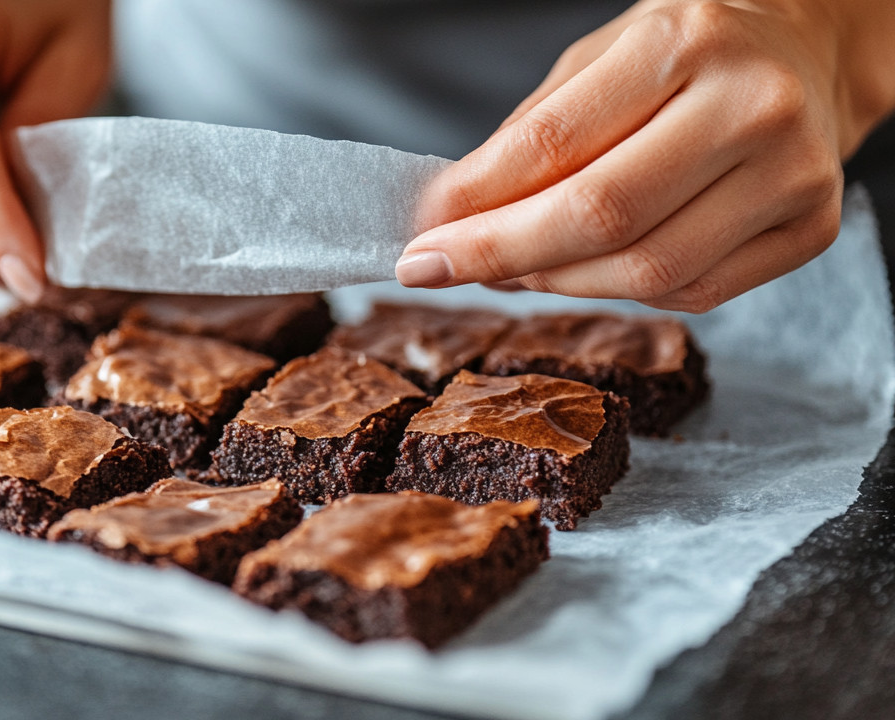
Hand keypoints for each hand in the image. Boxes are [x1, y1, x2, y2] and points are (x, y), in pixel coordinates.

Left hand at [399, 0, 894, 311]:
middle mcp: (751, 106)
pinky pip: (691, 293)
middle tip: (439, 271)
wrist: (804, 55)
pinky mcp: (809, 230)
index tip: (420, 240)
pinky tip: (582, 273)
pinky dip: (618, 292)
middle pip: (600, 217)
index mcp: (684, 44)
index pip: (553, 145)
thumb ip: (527, 139)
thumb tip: (452, 220)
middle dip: (500, 256)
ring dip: (554, 283)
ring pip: (644, 270)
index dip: (475, 204)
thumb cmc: (684, 55)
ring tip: (508, 271)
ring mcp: (792, 174)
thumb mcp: (596, 63)